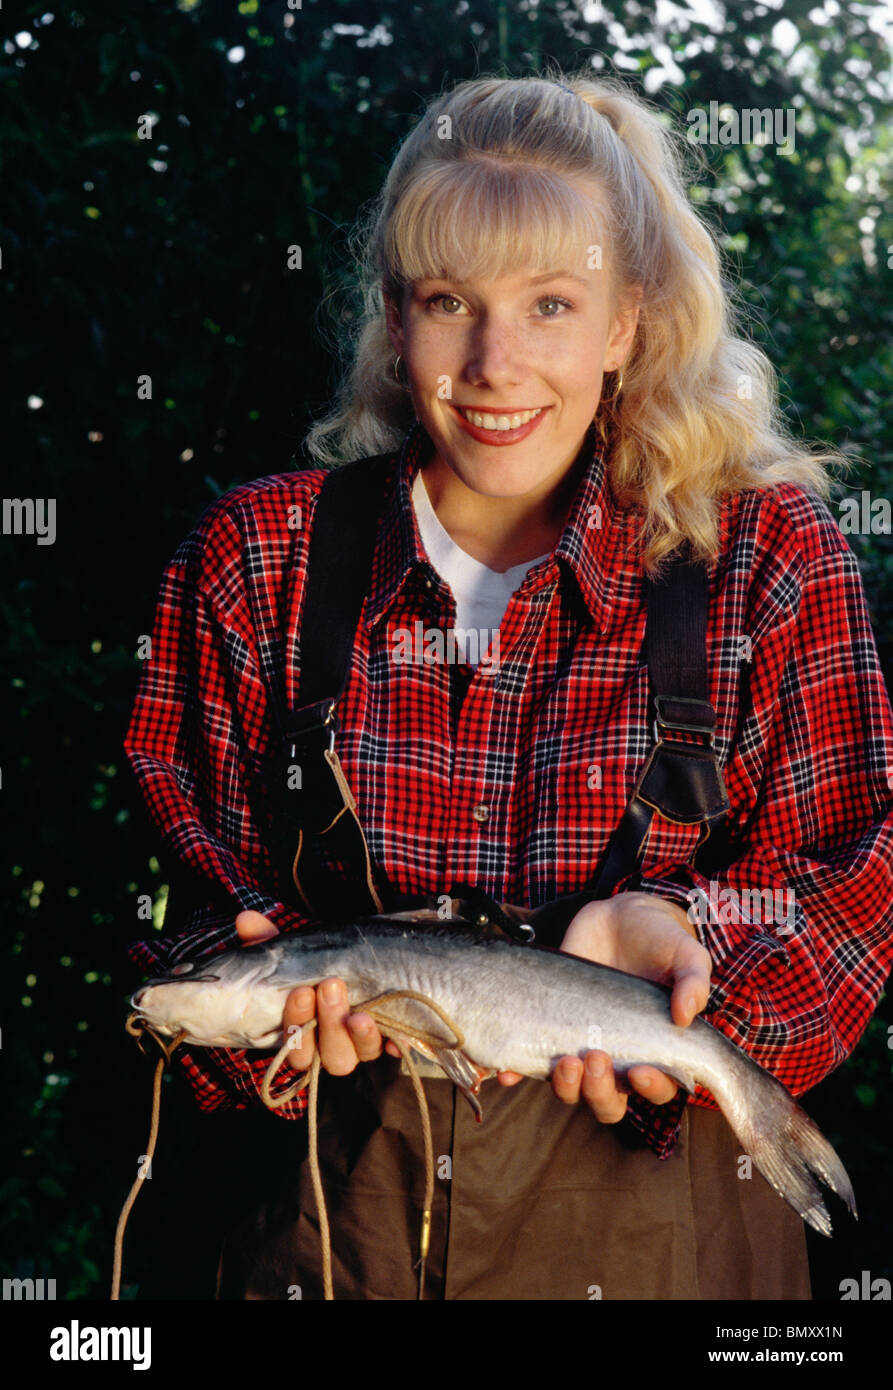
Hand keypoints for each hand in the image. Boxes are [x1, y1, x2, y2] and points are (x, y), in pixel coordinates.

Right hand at [235, 911, 401, 1074]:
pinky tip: (397, 1035)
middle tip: (330, 986)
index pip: (296, 1048)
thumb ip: (268, 942)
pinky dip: (399, 1042)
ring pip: (362, 1054)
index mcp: (305, 1035)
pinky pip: (399, 1046)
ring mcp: (364, 1044)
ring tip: (360, 1013)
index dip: (297, 1029)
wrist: (355, 966)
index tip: (300, 992)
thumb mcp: (292, 954)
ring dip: (360, 1035)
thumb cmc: (315, 968)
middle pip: (331, 1056)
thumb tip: (246, 919)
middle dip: (329, 1023)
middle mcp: (334, 1047)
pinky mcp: (394, 1036)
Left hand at [496, 892, 711, 1121]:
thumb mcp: (686, 956)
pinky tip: (506, 1073)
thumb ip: (694, 983)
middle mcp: (620, 1057)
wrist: (619, 918)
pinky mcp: (552, 1029)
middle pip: (610, 1101)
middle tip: (595, 1058)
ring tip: (565, 1061)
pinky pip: (531, 1061)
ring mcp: (583, 1045)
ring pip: (572, 1090)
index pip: (659, 1088)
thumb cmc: (661, 942)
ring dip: (566, 1086)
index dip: (651, 1089)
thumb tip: (686, 1015)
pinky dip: (516, 1072)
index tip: (641, 1071)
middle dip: (600, 1091)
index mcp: (658, 1050)